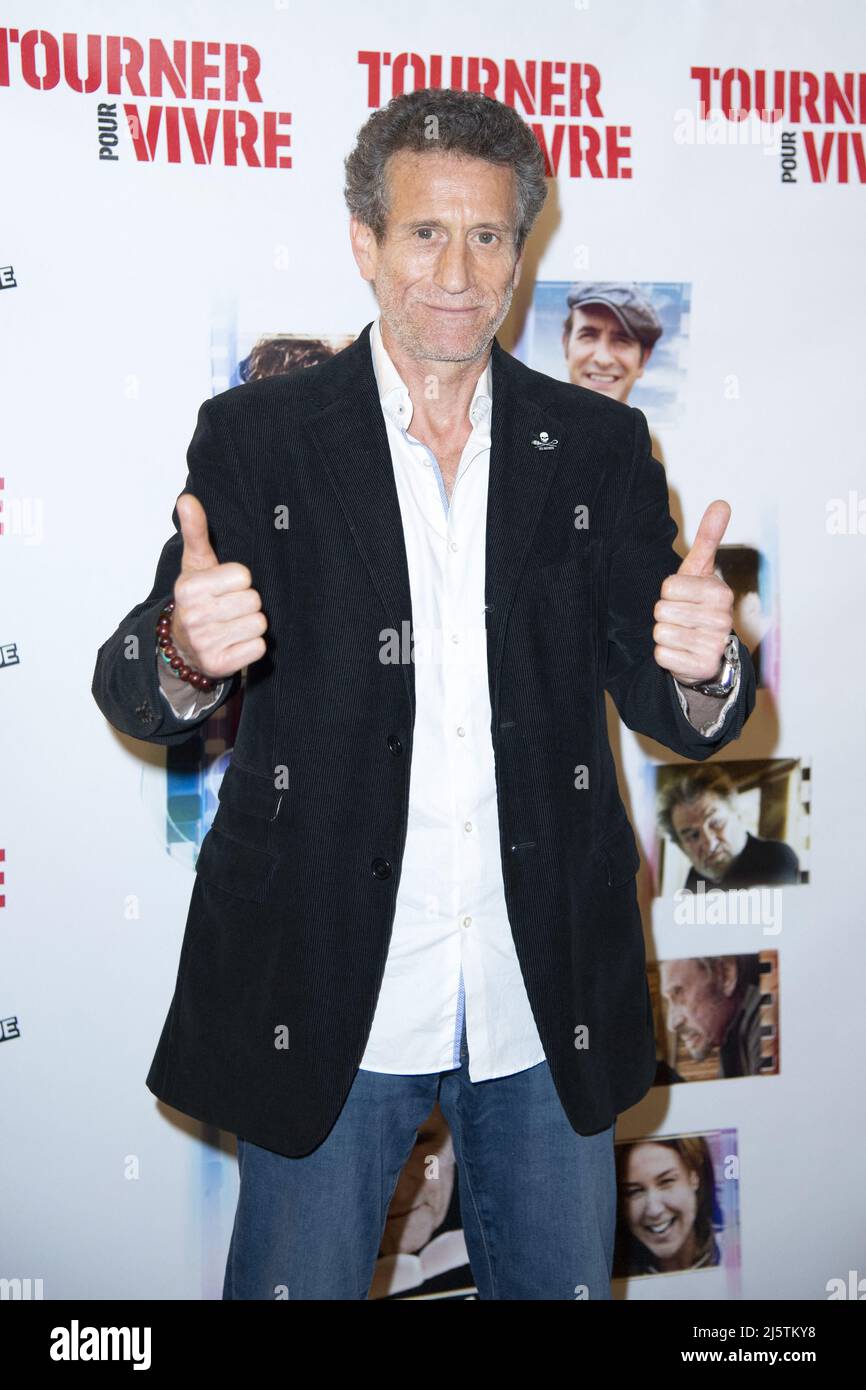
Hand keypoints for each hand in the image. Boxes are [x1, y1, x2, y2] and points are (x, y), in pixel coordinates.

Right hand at [170, 493, 266, 678]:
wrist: (184, 645)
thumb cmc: (197, 598)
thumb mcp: (196, 564)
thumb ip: (196, 531)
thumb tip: (187, 498)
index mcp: (189, 588)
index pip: (243, 576)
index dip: (239, 581)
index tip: (224, 587)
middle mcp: (194, 616)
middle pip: (254, 600)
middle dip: (246, 603)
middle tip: (229, 608)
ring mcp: (205, 643)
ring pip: (258, 624)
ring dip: (250, 625)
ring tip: (232, 624)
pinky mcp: (219, 664)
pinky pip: (258, 648)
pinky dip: (252, 646)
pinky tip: (235, 642)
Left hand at [653, 499, 733, 683]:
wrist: (706, 651)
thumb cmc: (697, 604)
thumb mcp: (699, 571)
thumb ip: (709, 538)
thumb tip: (722, 503)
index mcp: (720, 592)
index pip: (669, 586)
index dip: (668, 592)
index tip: (681, 597)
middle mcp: (722, 619)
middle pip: (662, 610)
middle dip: (664, 614)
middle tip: (680, 617)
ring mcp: (713, 645)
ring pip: (660, 633)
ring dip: (663, 634)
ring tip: (680, 633)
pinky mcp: (701, 667)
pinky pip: (662, 655)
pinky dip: (664, 655)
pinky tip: (680, 652)